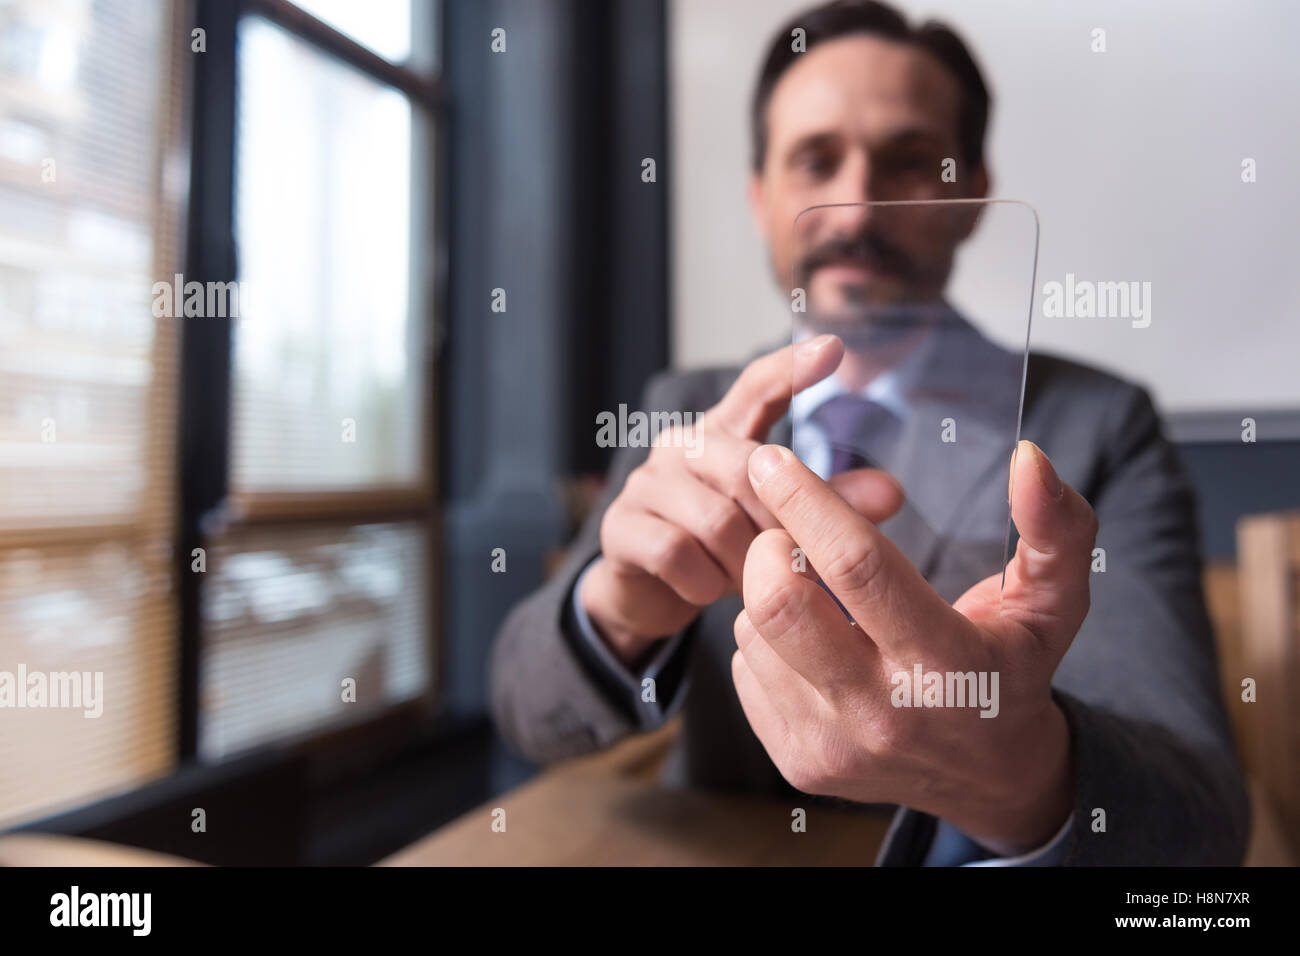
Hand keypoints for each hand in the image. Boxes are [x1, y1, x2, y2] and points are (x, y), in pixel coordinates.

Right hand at [582, 335, 903, 664]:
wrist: (647, 595)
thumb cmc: (723, 549)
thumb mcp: (777, 526)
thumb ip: (829, 506)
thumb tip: (892, 494)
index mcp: (725, 433)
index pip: (758, 388)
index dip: (793, 368)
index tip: (835, 347)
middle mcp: (681, 445)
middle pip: (750, 471)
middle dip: (777, 526)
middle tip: (783, 563)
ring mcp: (646, 482)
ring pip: (717, 520)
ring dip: (741, 565)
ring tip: (743, 581)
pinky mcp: (620, 525)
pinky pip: (677, 553)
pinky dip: (703, 583)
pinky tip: (705, 590)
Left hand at [733, 439, 1095, 855]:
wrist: (990, 780)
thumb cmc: (1015, 669)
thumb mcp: (1054, 601)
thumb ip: (1056, 527)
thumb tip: (1030, 457)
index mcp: (947, 663)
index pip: (858, 567)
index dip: (808, 502)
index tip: (772, 460)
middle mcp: (883, 712)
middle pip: (778, 604)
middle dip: (769, 547)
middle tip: (790, 535)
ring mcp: (833, 745)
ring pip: (752, 634)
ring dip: (770, 596)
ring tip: (819, 601)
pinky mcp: (798, 763)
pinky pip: (744, 672)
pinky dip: (764, 643)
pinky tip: (811, 646)